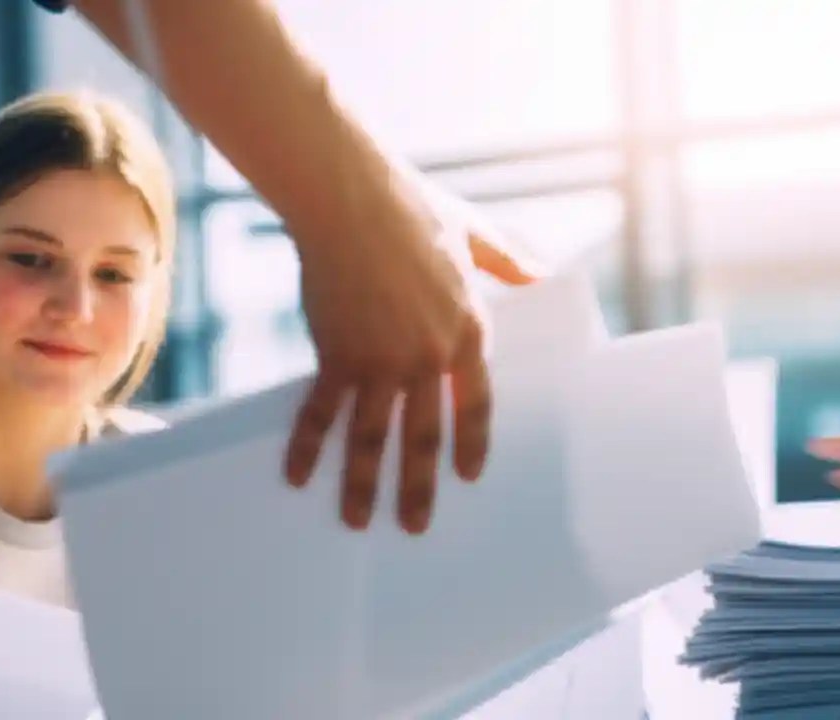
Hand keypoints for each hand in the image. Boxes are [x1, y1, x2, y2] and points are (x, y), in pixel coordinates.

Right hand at [283, 160, 542, 534]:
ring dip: (363, 484)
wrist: (349, 198)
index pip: (475, 404)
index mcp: (467, 330)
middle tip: (413, 526)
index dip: (470, 443)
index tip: (467, 475)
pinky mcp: (336, 353)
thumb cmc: (413, 207)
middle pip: (423, 437)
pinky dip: (308, 445)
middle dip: (418, 487)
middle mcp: (426, 357)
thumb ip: (509, 261)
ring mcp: (379, 360)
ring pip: (372, 437)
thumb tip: (542, 273)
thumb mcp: (476, 231)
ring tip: (356, 522)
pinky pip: (321, 411)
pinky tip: (297, 476)